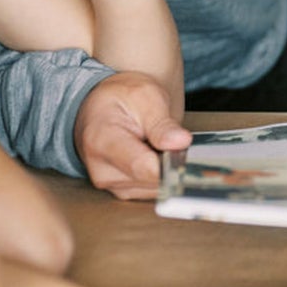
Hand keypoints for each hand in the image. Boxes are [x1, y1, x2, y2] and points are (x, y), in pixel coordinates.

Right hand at [75, 71, 191, 198]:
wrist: (109, 106)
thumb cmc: (124, 98)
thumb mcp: (147, 97)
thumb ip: (163, 123)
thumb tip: (181, 142)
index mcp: (101, 140)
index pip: (140, 166)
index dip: (168, 164)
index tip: (185, 152)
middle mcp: (100, 168)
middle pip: (150, 179)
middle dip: (169, 163)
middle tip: (169, 139)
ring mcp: (109, 182)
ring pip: (155, 188)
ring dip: (166, 170)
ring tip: (157, 144)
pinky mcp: (121, 190)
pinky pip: (153, 190)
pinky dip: (161, 176)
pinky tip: (155, 156)